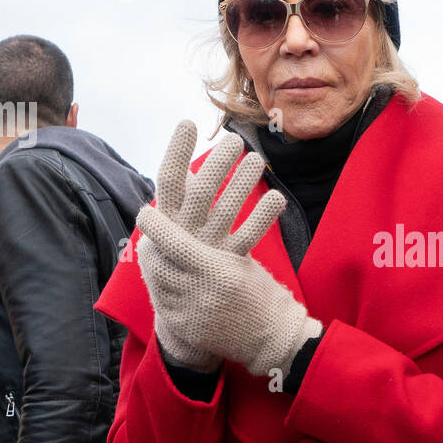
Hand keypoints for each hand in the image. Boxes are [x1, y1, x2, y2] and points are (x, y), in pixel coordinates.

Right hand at [136, 122, 322, 375]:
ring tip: (257, 158)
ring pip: (225, 211)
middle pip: (199, 193)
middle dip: (216, 164)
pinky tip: (276, 195)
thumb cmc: (177, 264)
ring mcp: (206, 252)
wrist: (185, 320)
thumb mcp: (170, 234)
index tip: (187, 122)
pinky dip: (262, 216)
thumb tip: (188, 168)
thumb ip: (180, 203)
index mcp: (165, 223)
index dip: (176, 151)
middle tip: (234, 138)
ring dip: (241, 183)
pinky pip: (248, 238)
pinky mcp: (228, 267)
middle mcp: (183, 236)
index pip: (168, 181)